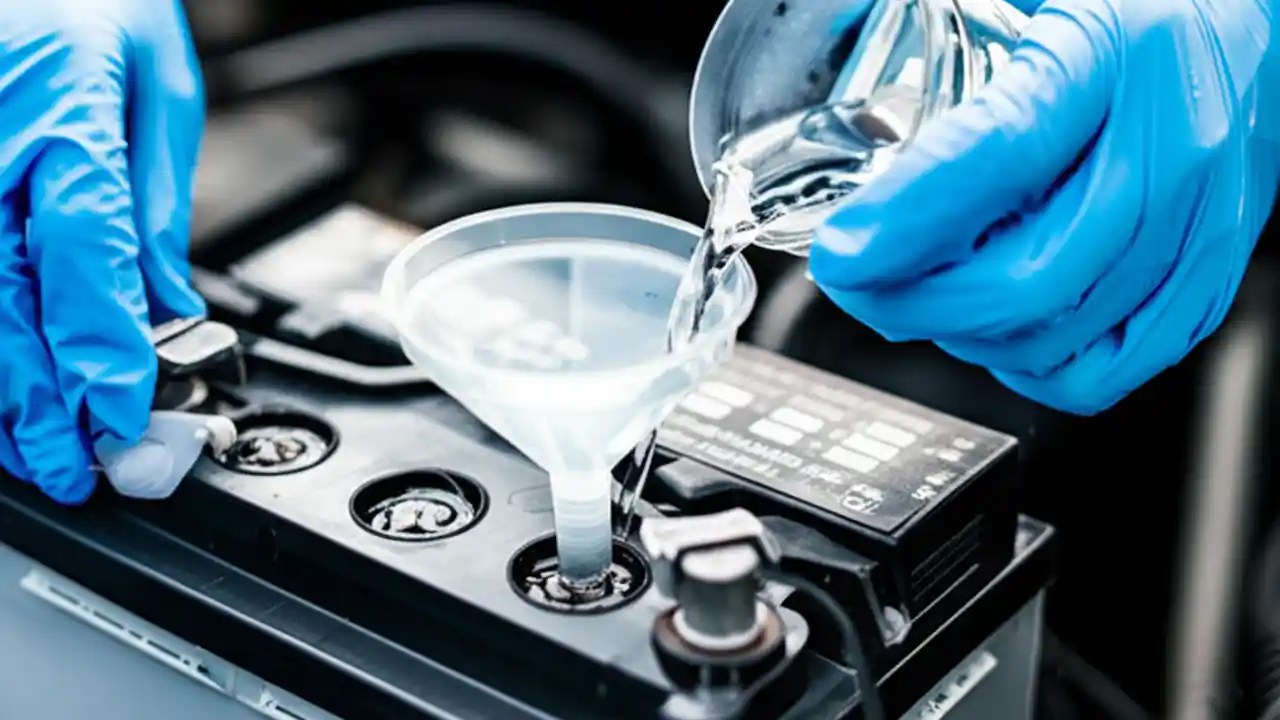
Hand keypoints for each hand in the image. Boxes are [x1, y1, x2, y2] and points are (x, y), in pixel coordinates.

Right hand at [0, 0, 205, 502]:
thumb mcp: (157, 81)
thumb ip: (153, 198)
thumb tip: (166, 304)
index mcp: (61, 105)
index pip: (83, 246)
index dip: (101, 342)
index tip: (121, 413)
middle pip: (5, 292)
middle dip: (39, 396)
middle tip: (74, 467)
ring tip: (26, 453)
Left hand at [809, 0, 1279, 414]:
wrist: (1244, 13)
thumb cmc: (1132, 2)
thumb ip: (947, 50)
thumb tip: (850, 89)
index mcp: (1121, 54)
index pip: (1001, 155)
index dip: (906, 221)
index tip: (839, 253)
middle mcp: (1176, 149)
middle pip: (1029, 276)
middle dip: (912, 300)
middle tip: (855, 283)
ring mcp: (1204, 224)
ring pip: (1059, 332)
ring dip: (960, 332)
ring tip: (917, 296)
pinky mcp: (1213, 277)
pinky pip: (1110, 365)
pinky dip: (1030, 366)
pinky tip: (996, 330)